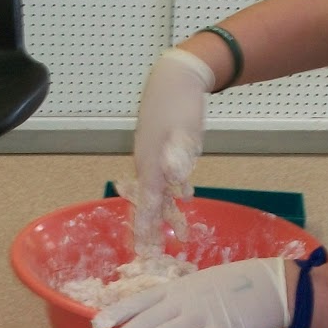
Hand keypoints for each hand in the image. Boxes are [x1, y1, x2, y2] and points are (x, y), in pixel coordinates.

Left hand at [91, 257, 287, 327]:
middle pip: (146, 321)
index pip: (140, 301)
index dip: (117, 313)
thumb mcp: (200, 286)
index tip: (95, 325)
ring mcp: (202, 315)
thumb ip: (178, 302)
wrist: (272, 285)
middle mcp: (184, 301)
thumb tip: (155, 321)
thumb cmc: (235, 286)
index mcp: (178, 289)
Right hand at [130, 48, 214, 239]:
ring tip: (177, 232)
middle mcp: (148, 164)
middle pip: (149, 202)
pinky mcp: (160, 147)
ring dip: (166, 212)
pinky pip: (164, 177)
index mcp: (151, 165)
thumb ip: (178, 158)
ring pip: (158, 190)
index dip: (145, 229)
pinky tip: (184, 197)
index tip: (143, 251)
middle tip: (152, 252)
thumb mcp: (184, 132)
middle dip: (150, 228)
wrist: (174, 76)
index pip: (147, 205)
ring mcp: (152, 155)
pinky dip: (172, 191)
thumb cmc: (180, 105)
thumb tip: (177, 184)